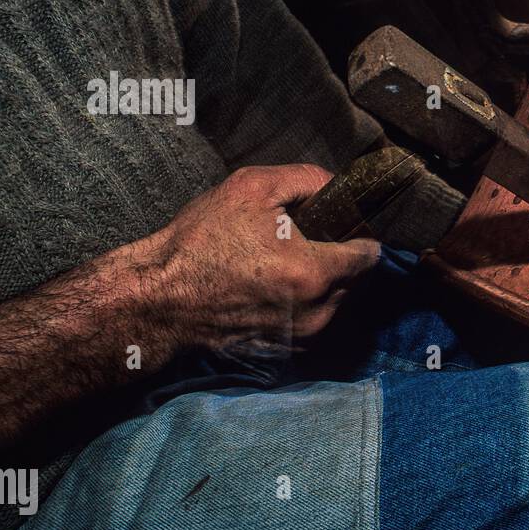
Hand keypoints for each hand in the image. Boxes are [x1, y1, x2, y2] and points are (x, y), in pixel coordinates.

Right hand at [142, 164, 378, 353]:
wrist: (158, 299)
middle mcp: (317, 312)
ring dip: (322, 281)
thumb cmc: (200, 242)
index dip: (360, 233)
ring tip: (284, 262)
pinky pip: (313, 320)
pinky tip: (273, 286)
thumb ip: (306, 179)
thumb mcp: (251, 189)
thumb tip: (337, 186)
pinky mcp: (286, 350)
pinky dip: (303, 303)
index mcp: (314, 273)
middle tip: (306, 239)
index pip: (370, 255)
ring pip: (336, 301)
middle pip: (355, 279)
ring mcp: (302, 336)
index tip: (343, 223)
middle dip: (339, 256)